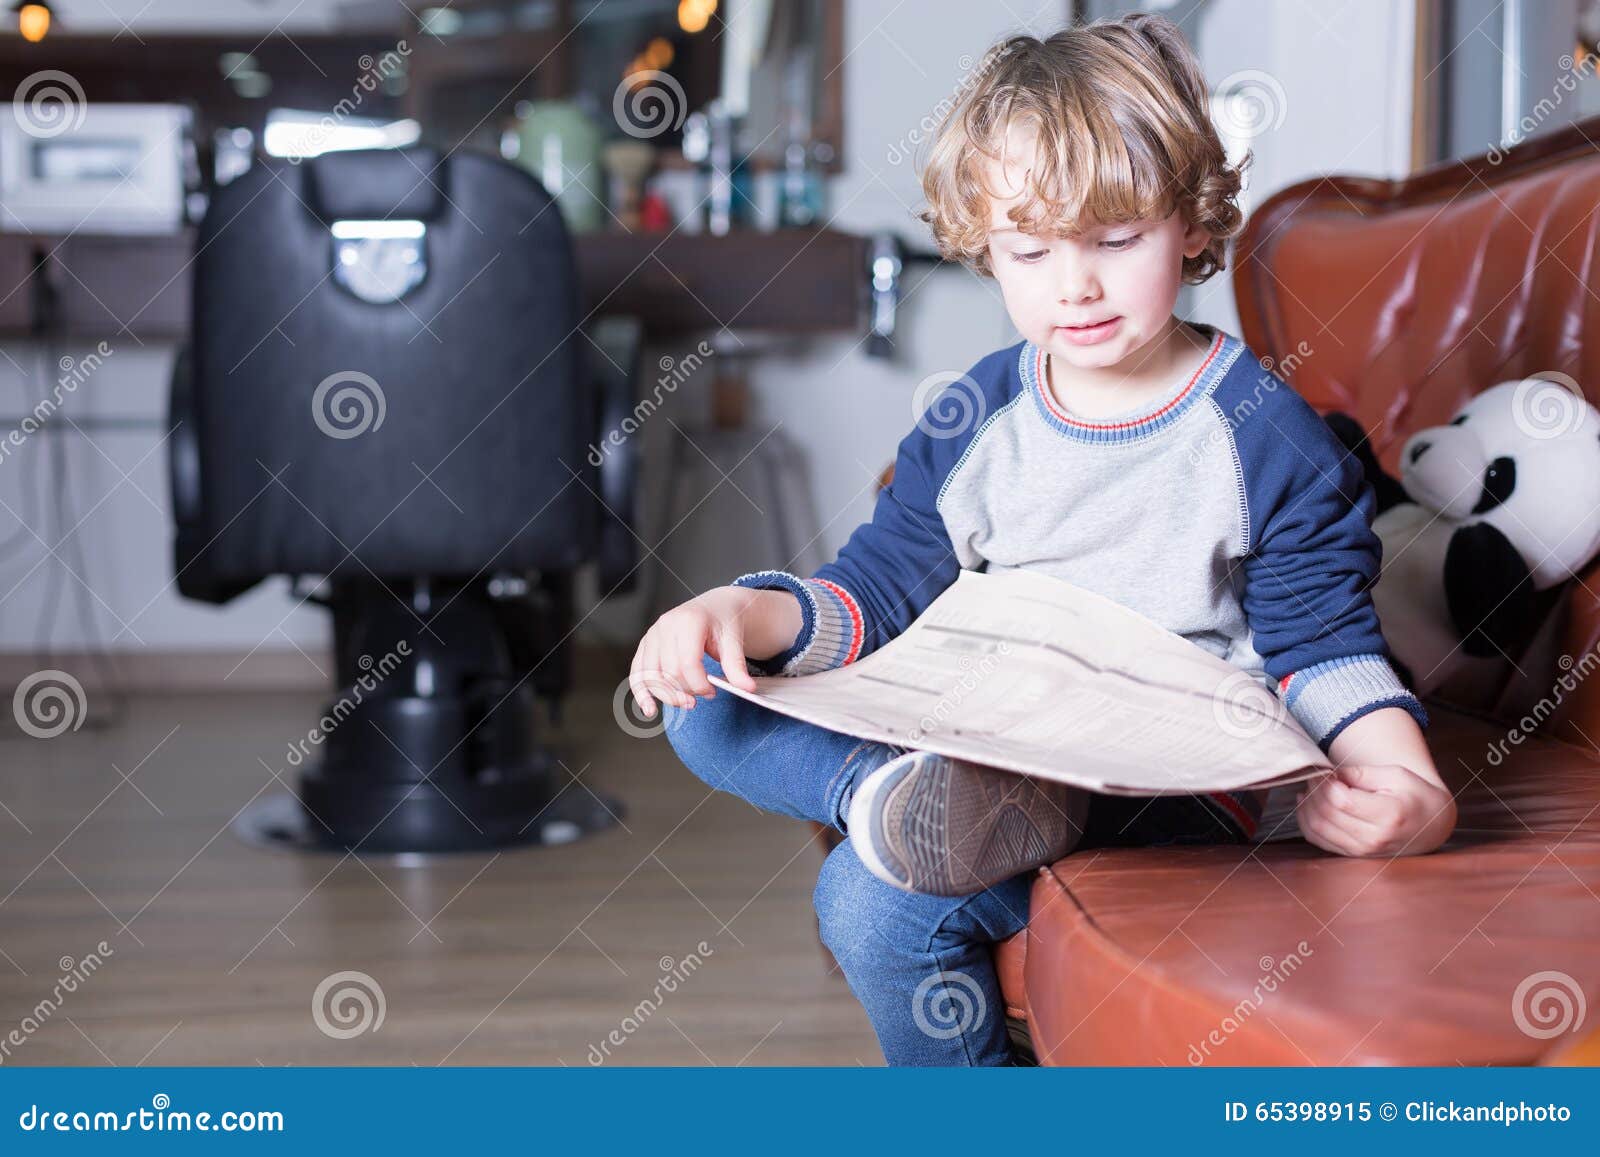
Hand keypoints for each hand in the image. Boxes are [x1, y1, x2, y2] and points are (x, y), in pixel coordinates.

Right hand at [629, 586, 795, 717]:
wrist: (714, 607)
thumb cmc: (723, 622)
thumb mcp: (734, 639)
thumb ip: (737, 665)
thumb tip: (747, 689)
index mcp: (689, 620)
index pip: (687, 663)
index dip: (699, 684)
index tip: (713, 692)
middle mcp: (666, 626)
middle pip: (669, 671)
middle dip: (685, 691)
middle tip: (703, 697)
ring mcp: (652, 635)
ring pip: (650, 675)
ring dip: (666, 695)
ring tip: (685, 703)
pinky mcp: (646, 645)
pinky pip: (637, 672)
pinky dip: (642, 692)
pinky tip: (649, 709)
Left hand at [1295, 763, 1456, 857]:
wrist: (1431, 826)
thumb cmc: (1414, 795)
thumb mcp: (1395, 775)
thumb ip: (1360, 773)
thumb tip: (1329, 774)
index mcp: (1389, 815)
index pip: (1341, 800)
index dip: (1325, 783)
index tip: (1324, 770)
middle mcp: (1375, 838)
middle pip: (1326, 814)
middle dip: (1314, 791)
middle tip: (1316, 776)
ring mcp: (1364, 851)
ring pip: (1318, 829)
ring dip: (1306, 806)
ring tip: (1311, 788)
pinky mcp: (1354, 856)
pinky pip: (1319, 840)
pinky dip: (1307, 822)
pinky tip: (1308, 805)